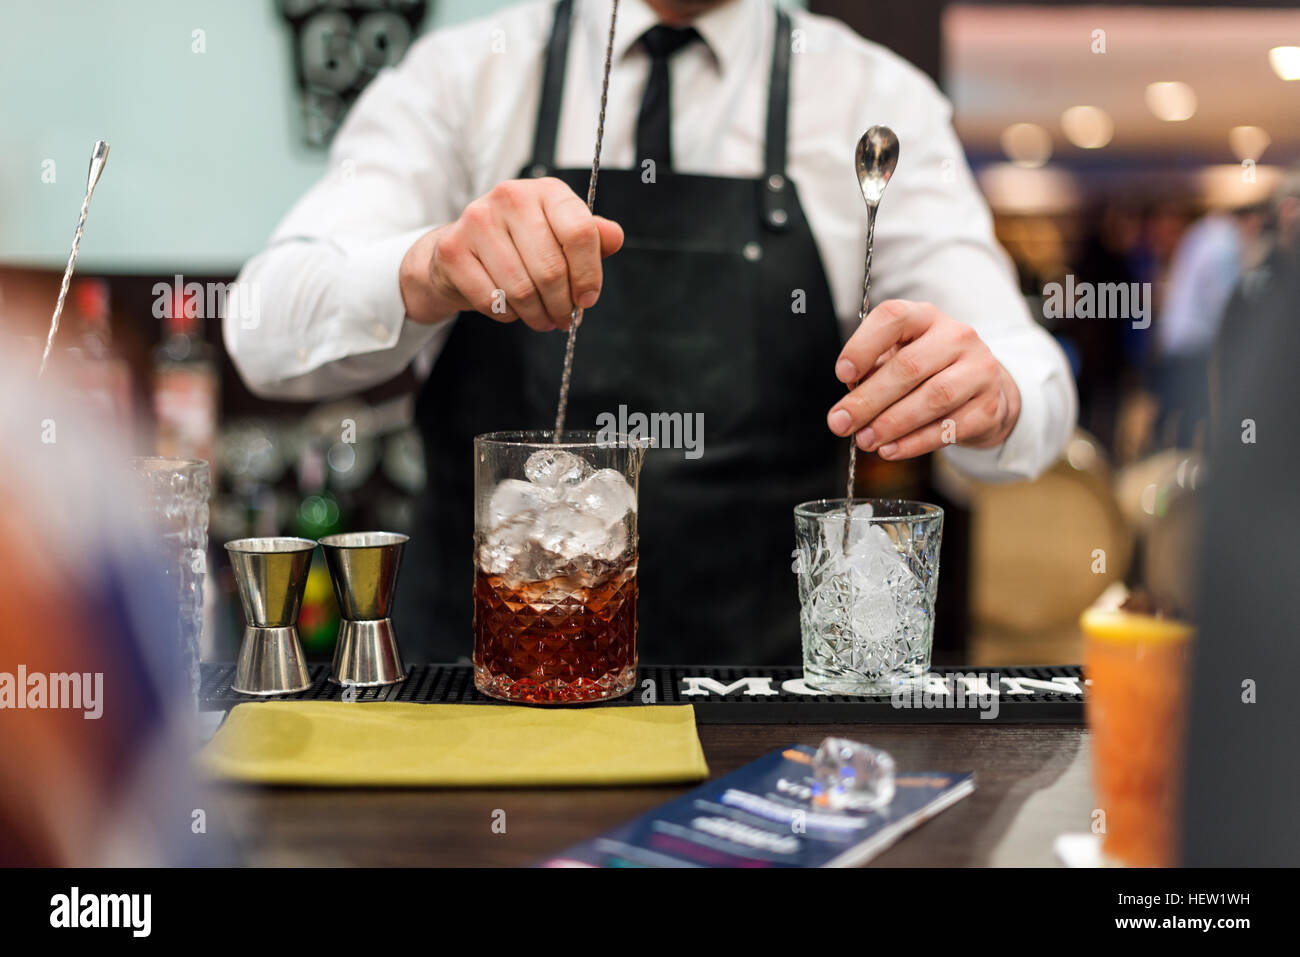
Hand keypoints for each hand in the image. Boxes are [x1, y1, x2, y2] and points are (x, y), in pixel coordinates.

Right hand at [399, 178, 624, 329]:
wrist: (462, 249)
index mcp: (546, 191)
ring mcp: (478, 220)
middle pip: (551, 269)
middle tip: (564, 319)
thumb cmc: (520, 243)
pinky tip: (510, 307)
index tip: (588, 299)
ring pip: (522, 290)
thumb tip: (614, 237)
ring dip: (537, 315)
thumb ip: (591, 237)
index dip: (589, 275)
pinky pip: (492, 299)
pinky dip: (507, 313)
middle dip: (562, 305)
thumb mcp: (560, 234)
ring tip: (542, 319)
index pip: (580, 233)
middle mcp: (511, 197)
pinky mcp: (454, 249)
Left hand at [826, 299, 1020, 457]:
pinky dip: (915, 443)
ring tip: (865, 440)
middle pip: (909, 366)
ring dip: (892, 424)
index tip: (842, 375)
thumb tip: (849, 407)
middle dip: (869, 400)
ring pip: (932, 398)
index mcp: (925, 316)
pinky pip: (949, 427)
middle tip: (842, 423)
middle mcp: (956, 336)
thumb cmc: (927, 371)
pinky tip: (890, 450)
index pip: (893, 317)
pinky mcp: (988, 406)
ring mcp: (979, 369)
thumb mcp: (898, 358)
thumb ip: (872, 373)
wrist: (981, 390)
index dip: (863, 346)